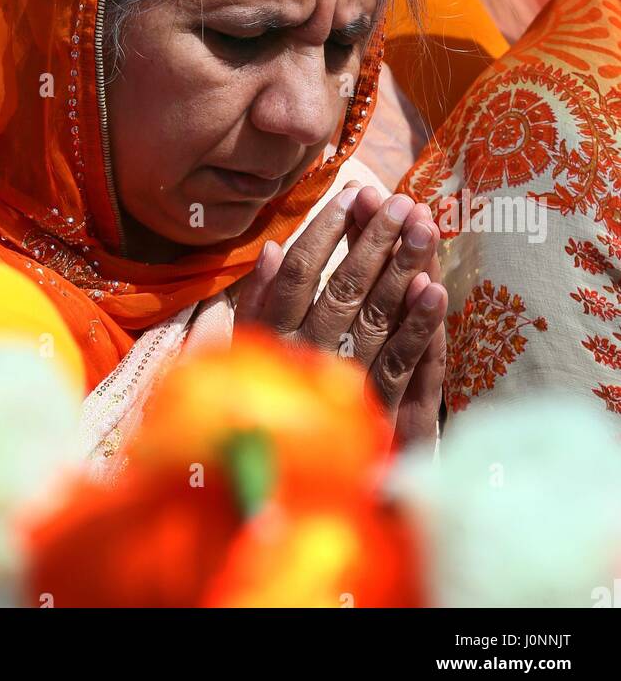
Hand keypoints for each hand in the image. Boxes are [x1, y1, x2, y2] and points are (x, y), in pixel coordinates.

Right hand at [236, 184, 446, 446]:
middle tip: (401, 199)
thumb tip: (273, 249)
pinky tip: (435, 290)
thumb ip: (258, 302)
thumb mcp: (247, 350)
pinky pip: (400, 363)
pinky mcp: (374, 410)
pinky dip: (418, 326)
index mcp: (271, 336)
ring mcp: (341, 381)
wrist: (280, 486)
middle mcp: (304, 354)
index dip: (327, 230)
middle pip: (345, 287)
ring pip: (377, 316)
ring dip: (403, 268)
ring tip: (425, 226)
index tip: (352, 194)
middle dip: (375, 238)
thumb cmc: (263, 403)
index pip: (300, 273)